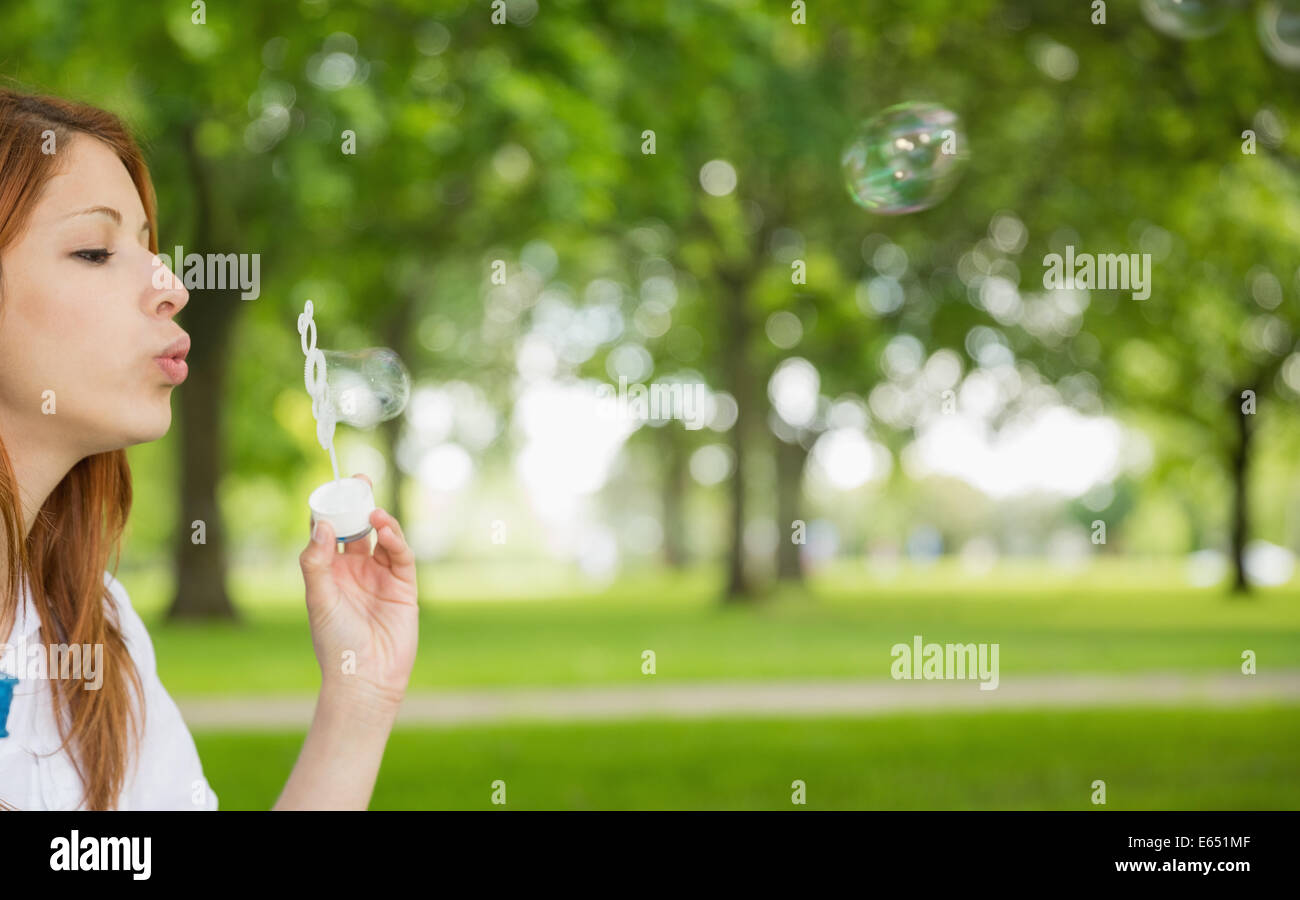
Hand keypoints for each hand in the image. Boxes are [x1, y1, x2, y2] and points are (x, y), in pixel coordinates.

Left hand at [298, 474, 418, 711]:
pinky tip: (385, 531)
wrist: (365, 677)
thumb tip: (323, 526)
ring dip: (379, 521)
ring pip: (382, 538)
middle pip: (357, 529)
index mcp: (330, 573)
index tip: (329, 490)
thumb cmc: (335, 643)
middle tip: (359, 482)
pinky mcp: (404, 586)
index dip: (330, 511)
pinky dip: (395, 541)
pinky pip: (401, 556)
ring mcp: (381, 577)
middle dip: (358, 505)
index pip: (329, 533)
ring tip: (373, 512)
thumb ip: (317, 563)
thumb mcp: (319, 599)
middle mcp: (355, 571)